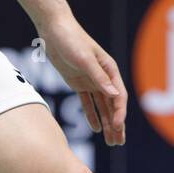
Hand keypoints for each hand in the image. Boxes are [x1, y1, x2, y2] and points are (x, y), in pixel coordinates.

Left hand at [37, 13, 126, 146]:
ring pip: (102, 106)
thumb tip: (115, 96)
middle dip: (117, 124)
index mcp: (109, 70)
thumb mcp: (84, 59)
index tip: (117, 127)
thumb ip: (99, 78)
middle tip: (118, 143)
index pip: (118, 96)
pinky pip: (87, 103)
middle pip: (112, 105)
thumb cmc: (71, 40)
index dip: (119, 113)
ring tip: (110, 141)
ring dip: (106, 123)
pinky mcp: (78, 83)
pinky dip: (92, 115)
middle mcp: (103, 77)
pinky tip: (95, 129)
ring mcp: (90, 81)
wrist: (54, 29)